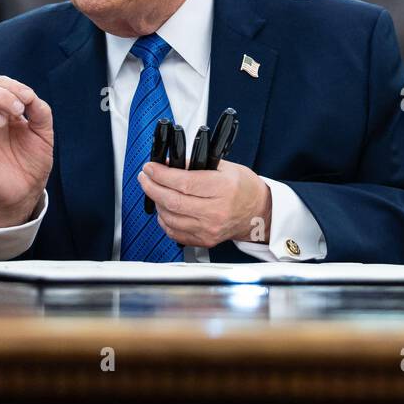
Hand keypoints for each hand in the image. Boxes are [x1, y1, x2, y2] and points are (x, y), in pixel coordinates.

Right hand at [0, 76, 53, 228]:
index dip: (12, 85)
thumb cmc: (33, 159)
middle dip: (0, 94)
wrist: (27, 190)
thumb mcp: (44, 133)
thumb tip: (29, 96)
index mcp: (3, 109)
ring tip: (2, 123)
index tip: (28, 100)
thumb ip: (40, 111)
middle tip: (17, 111)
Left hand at [138, 159, 272, 248]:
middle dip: (152, 187)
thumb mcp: (225, 167)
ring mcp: (209, 228)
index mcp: (223, 188)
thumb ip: (196, 164)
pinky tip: (164, 208)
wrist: (258, 213)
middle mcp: (216, 211)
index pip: (183, 183)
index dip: (161, 175)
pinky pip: (174, 232)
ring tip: (154, 190)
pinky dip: (164, 219)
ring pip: (170, 217)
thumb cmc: (244, 188)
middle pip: (173, 201)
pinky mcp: (204, 240)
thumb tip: (169, 163)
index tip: (150, 167)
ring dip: (156, 202)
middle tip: (145, 177)